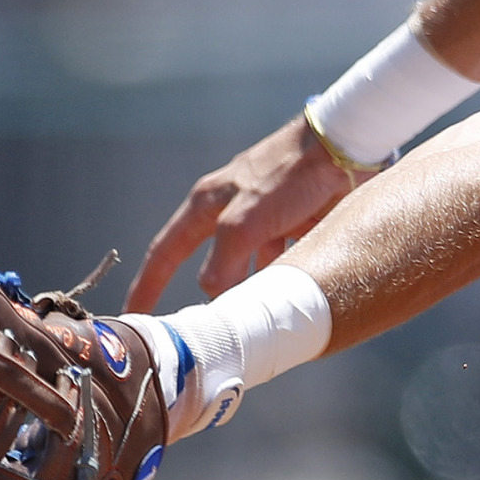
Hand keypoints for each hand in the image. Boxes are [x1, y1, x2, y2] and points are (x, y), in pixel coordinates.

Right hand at [126, 114, 357, 307]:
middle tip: (204, 330)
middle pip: (208, 265)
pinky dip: (279, 278)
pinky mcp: (291, 223)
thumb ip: (224, 260)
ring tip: (253, 317)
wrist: (345, 149)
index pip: (165, 252)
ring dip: (249, 289)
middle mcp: (228, 212)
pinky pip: (277, 260)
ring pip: (245, 267)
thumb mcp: (246, 220)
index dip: (148, 285)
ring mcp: (261, 218)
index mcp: (206, 205)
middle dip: (208, 295)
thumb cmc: (290, 175)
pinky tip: (288, 294)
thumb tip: (210, 294)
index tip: (134, 315)